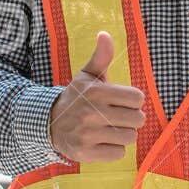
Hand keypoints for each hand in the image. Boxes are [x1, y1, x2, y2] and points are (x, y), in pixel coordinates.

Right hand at [47, 32, 145, 162]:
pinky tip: (102, 141)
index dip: (133, 100)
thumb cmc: (77, 98)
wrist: (50, 123)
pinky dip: (114, 149)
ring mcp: (88, 134)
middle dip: (131, 118)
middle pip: (138, 120)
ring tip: (110, 129)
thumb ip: (101, 57)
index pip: (137, 98)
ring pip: (130, 137)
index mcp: (96, 92)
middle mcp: (92, 113)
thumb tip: (105, 34)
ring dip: (123, 134)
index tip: (122, 101)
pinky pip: (119, 153)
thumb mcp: (87, 76)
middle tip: (117, 116)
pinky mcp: (86, 153)